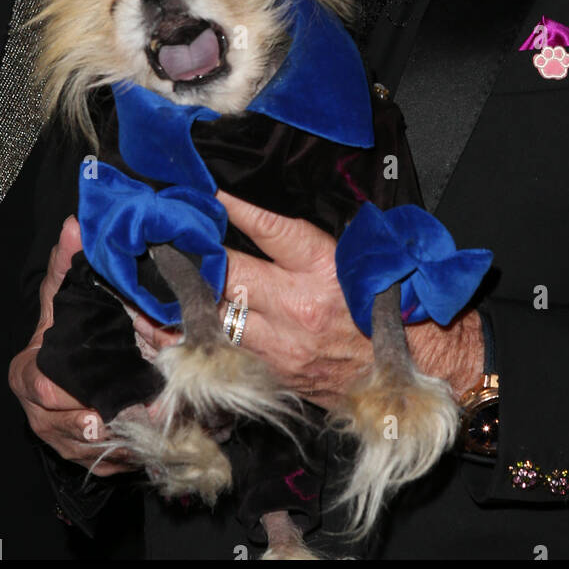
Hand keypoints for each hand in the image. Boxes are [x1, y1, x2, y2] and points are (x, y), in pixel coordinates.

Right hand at [8, 216, 137, 474]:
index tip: (92, 405)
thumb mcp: (62, 296)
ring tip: (154, 433)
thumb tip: (77, 223)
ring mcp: (61, 438)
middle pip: (68, 427)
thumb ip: (68, 264)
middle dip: (104, 424)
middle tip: (138, 418)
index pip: (39, 388)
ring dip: (122, 442)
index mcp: (28, 374)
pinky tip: (154, 447)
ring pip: (90, 449)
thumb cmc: (64, 329)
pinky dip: (129, 457)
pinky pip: (105, 463)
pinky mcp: (84, 455)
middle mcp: (40, 412)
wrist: (63, 368)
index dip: (64, 399)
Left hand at [134, 194, 484, 407]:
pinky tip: (169, 327)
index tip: (209, 195)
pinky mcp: (276, 373)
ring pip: (219, 319)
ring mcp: (283, 346)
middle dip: (195, 256)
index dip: (237, 210)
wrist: (416, 367)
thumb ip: (316, 238)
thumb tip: (270, 216)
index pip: (271, 230)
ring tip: (152, 283)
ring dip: (186, 301)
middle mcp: (298, 308)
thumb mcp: (361, 257)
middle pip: (230, 276)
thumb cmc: (390, 303)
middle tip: (164, 236)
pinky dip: (199, 337)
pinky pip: (227, 351)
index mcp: (324, 270)